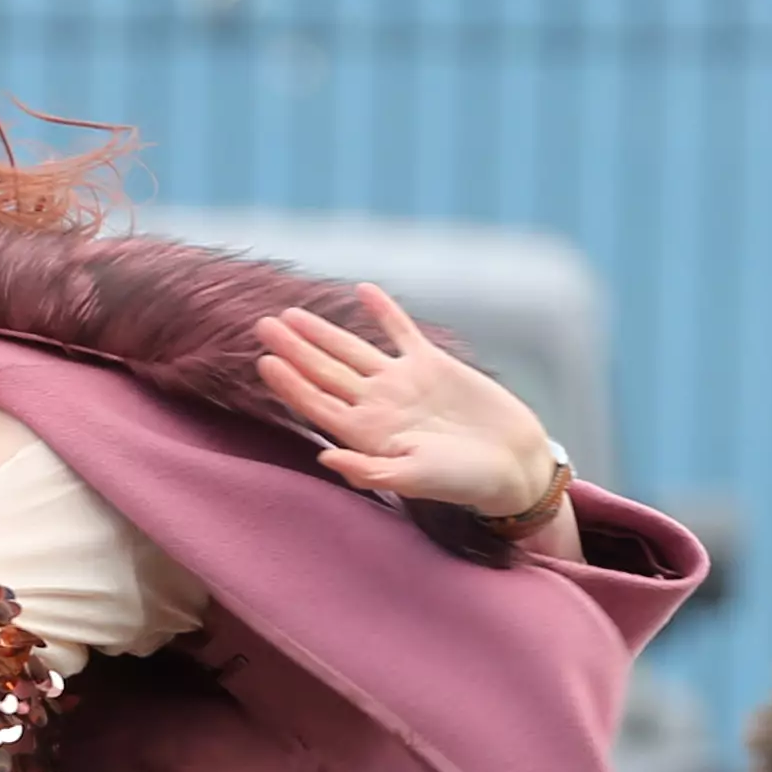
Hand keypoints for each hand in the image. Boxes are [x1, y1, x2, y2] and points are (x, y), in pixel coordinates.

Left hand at [255, 286, 577, 543]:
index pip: (317, 404)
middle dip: (294, 350)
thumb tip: (323, 457)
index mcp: (367, 434)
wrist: (510, 464)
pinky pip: (401, 331)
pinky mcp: (431, 365)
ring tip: (290, 313)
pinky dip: (383, 310)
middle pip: (325, 372)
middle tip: (261, 325)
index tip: (264, 361)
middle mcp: (377, 406)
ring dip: (322, 332)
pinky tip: (361, 290)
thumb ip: (369, 471)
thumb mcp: (414, 479)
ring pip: (352, 350)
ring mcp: (401, 383)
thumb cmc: (462, 482)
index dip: (290, 384)